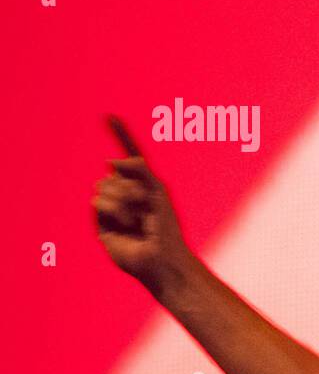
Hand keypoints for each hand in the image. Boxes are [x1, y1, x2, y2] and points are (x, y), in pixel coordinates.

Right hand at [93, 117, 191, 294]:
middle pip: (112, 173)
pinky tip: (127, 225)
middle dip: (129, 185)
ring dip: (122, 199)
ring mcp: (112, 208)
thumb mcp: (157, 191)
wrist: (161, 257)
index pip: (130, 155)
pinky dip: (114, 210)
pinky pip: (97, 202)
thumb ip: (139, 170)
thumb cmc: (166, 227)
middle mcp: (126, 193)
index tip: (110, 116)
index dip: (121, 136)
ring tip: (136, 218)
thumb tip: (112, 161)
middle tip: (144, 203)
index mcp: (143, 183)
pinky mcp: (101, 222)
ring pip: (102, 186)